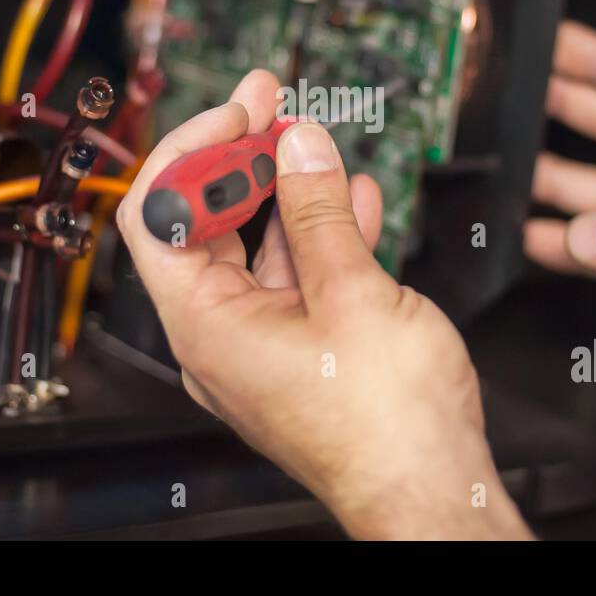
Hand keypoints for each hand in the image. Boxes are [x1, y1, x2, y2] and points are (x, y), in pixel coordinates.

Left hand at [118, 70, 531, 538]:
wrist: (433, 489)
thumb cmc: (387, 426)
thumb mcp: (353, 293)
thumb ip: (319, 211)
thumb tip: (298, 149)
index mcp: (206, 324)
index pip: (161, 214)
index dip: (193, 150)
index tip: (238, 111)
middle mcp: (222, 335)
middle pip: (208, 224)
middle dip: (242, 158)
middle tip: (273, 106)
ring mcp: (264, 344)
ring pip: (259, 246)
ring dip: (287, 189)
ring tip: (314, 140)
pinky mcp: (305, 350)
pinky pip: (298, 277)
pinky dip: (320, 232)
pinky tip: (353, 199)